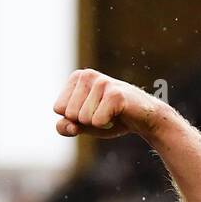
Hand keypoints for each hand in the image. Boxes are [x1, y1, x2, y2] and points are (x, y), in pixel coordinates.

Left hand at [53, 68, 172, 140]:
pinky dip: (106, 125)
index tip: (91, 111)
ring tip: (110, 113)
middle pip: (69, 114)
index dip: (73, 118)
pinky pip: (97, 122)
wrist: (142, 118)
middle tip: (103, 112)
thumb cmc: (109, 118)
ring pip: (82, 118)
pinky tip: (118, 115)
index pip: (58, 109)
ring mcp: (102, 82)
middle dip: (85, 121)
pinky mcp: (115, 94)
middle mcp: (87, 74)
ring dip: (97, 123)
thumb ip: (65, 127)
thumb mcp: (81, 124)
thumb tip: (70, 126)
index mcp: (77, 77)